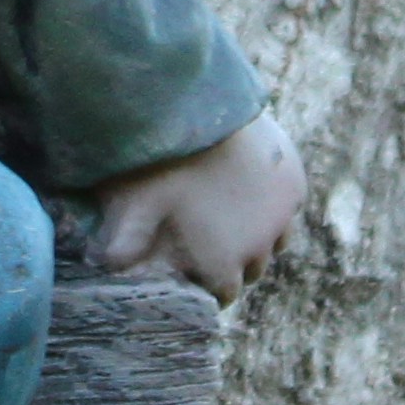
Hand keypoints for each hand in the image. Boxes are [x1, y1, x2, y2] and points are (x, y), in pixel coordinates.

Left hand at [86, 114, 303, 303]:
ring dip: (259, 236)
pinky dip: (275, 205)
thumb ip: (124, 245)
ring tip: (235, 215)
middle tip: (211, 238)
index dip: (208, 283)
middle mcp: (259, 249)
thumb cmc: (162, 164)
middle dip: (235, 262)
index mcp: (222, 264)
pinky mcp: (295, 183)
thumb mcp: (134, 208)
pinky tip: (254, 188)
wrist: (203, 110)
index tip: (195, 267)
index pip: (223, 295)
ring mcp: (282, 216)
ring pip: (276, 242)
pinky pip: (289, 208)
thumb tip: (110, 269)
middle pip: (252, 270)